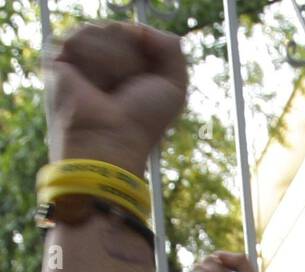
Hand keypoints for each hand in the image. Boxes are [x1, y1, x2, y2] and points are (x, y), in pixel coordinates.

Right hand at [46, 22, 186, 177]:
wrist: (111, 138)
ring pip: (102, 29)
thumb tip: (141, 28)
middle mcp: (101, 59)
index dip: (145, 52)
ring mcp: (79, 57)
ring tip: (107, 90)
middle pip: (121, 29)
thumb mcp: (175, 85)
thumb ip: (171, 47)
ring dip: (114, 62)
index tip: (144, 80)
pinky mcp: (57, 56)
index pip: (137, 33)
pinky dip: (95, 60)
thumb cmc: (142, 121)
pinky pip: (82, 35)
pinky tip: (91, 84)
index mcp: (127, 65)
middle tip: (125, 90)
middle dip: (131, 58)